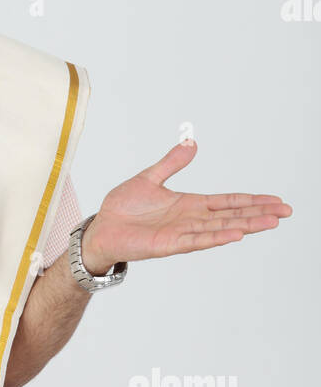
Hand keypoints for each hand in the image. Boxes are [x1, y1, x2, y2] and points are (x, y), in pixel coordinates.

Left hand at [82, 140, 291, 271]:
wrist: (101, 228)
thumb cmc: (123, 208)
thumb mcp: (150, 177)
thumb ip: (172, 163)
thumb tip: (191, 142)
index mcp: (189, 204)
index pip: (227, 201)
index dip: (251, 200)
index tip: (275, 200)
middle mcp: (191, 220)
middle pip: (232, 216)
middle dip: (259, 213)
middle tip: (286, 212)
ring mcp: (182, 233)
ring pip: (221, 228)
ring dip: (246, 225)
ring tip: (270, 222)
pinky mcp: (168, 244)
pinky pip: (197, 240)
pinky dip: (217, 237)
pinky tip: (236, 234)